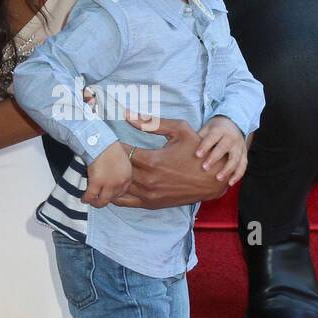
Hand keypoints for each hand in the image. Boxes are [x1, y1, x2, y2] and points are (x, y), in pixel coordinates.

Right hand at [83, 141, 131, 205]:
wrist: (101, 143)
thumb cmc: (109, 148)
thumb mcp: (122, 161)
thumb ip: (120, 172)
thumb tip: (112, 179)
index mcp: (127, 177)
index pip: (121, 192)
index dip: (113, 195)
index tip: (106, 194)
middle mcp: (120, 183)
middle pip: (112, 198)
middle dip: (104, 200)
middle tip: (97, 199)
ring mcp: (108, 184)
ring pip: (102, 201)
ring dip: (95, 203)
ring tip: (90, 201)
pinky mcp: (96, 183)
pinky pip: (90, 196)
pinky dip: (86, 199)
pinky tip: (83, 198)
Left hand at [110, 114, 229, 208]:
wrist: (213, 179)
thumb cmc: (197, 151)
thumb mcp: (179, 130)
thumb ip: (152, 122)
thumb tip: (126, 114)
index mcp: (151, 161)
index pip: (120, 152)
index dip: (113, 144)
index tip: (109, 139)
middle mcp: (147, 180)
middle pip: (116, 170)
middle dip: (109, 160)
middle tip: (104, 151)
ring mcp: (148, 195)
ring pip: (117, 187)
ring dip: (111, 176)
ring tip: (106, 166)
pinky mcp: (151, 204)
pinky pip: (124, 201)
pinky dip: (116, 192)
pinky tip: (114, 183)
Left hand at [195, 115, 248, 185]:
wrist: (233, 125)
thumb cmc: (214, 131)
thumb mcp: (206, 129)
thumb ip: (197, 138)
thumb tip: (183, 147)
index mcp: (220, 130)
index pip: (212, 137)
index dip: (205, 146)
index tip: (197, 155)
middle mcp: (231, 138)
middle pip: (224, 148)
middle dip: (215, 158)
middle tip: (205, 168)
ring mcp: (239, 147)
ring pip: (235, 158)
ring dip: (227, 169)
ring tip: (218, 178)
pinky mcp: (244, 155)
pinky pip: (243, 166)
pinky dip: (237, 175)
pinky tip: (230, 183)